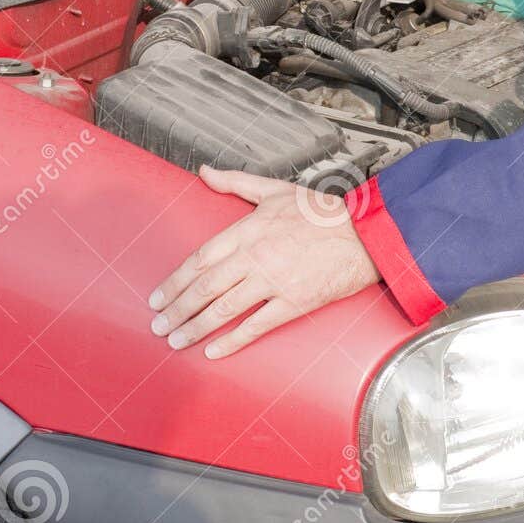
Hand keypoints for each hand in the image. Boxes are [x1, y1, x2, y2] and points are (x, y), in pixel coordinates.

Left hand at [148, 167, 379, 358]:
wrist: (365, 233)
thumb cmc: (321, 212)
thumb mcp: (275, 189)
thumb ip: (236, 182)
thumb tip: (205, 172)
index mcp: (248, 230)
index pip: (200, 259)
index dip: (175, 281)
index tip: (158, 296)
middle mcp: (256, 257)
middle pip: (205, 287)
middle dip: (177, 308)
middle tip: (158, 324)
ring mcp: (274, 281)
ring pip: (224, 308)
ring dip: (196, 326)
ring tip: (176, 339)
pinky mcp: (294, 302)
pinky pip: (257, 325)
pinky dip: (233, 340)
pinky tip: (214, 350)